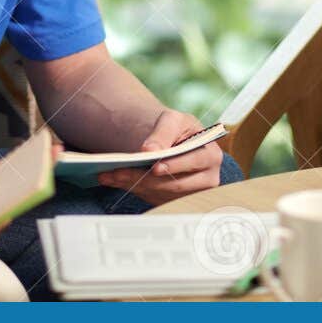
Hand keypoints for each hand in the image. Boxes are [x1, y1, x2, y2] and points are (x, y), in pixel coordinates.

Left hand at [97, 110, 223, 205]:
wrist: (173, 141)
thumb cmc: (177, 128)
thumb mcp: (173, 120)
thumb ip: (163, 132)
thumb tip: (149, 150)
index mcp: (210, 156)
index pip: (194, 162)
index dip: (174, 166)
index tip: (154, 167)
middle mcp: (206, 179)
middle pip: (175, 184)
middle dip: (145, 178)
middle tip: (119, 172)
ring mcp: (191, 194)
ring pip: (161, 194)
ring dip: (134, 185)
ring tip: (111, 175)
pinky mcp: (175, 201)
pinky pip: (153, 199)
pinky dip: (133, 189)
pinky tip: (115, 180)